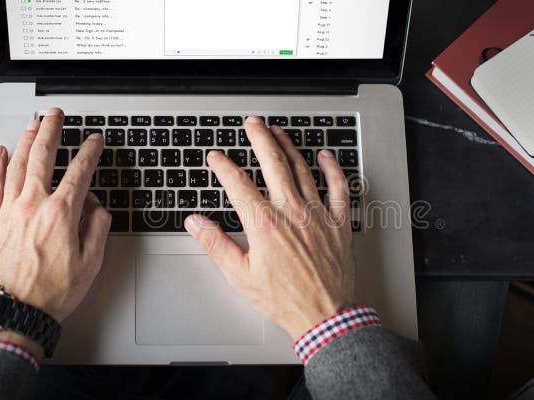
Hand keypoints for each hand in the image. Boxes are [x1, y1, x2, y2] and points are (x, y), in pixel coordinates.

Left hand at [0, 108, 110, 324]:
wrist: (16, 311)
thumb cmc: (52, 291)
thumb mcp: (92, 262)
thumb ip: (98, 227)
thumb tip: (97, 206)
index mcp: (61, 214)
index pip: (80, 172)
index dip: (90, 152)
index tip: (94, 141)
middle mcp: (33, 206)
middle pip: (42, 156)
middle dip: (51, 130)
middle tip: (56, 116)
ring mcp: (9, 211)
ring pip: (16, 165)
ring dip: (26, 140)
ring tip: (33, 124)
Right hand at [185, 116, 354, 339]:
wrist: (324, 315)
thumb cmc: (284, 299)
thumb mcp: (240, 276)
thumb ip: (216, 244)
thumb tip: (196, 223)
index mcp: (264, 224)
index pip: (238, 183)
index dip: (224, 166)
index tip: (216, 157)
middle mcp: (291, 212)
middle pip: (273, 163)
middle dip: (259, 138)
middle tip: (252, 124)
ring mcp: (317, 214)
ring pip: (302, 169)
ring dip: (288, 146)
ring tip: (278, 132)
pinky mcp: (337, 222)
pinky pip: (338, 187)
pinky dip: (331, 168)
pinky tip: (324, 156)